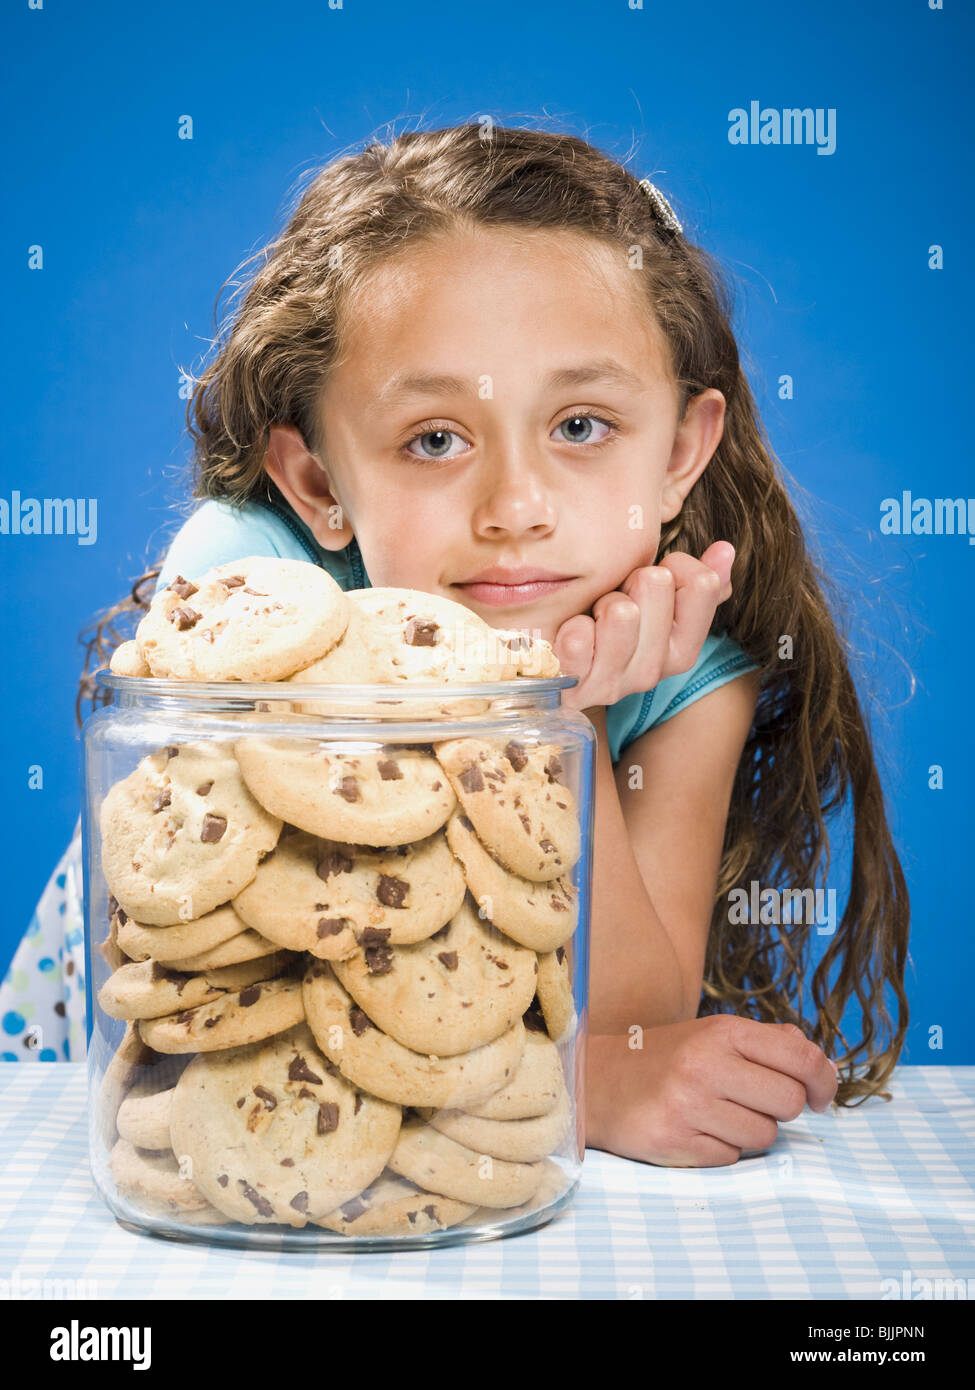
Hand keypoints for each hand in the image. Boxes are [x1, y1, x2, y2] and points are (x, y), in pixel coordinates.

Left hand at [553, 541, 735, 710]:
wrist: (561, 675)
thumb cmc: (612, 628)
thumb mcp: (658, 606)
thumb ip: (697, 583)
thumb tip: (725, 549)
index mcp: (683, 648)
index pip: (703, 583)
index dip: (675, 564)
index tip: (653, 578)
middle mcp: (655, 670)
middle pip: (657, 584)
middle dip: (631, 579)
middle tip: (616, 596)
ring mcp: (615, 683)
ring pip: (622, 611)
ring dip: (600, 600)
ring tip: (593, 615)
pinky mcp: (575, 686)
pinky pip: (579, 639)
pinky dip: (571, 626)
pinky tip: (571, 631)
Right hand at [587, 1016, 838, 1166]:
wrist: (596, 1081)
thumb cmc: (664, 1058)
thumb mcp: (712, 1034)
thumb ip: (766, 1042)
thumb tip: (816, 1060)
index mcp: (722, 1031)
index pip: (801, 1057)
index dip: (823, 1081)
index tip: (819, 1096)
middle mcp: (706, 1064)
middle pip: (788, 1102)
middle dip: (779, 1108)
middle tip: (752, 1102)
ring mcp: (688, 1104)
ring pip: (763, 1136)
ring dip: (749, 1131)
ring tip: (717, 1115)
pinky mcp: (673, 1141)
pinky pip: (730, 1158)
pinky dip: (721, 1149)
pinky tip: (696, 1131)